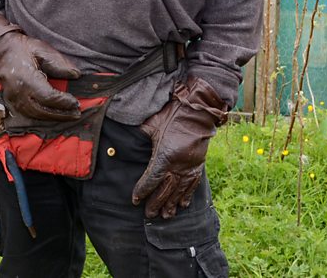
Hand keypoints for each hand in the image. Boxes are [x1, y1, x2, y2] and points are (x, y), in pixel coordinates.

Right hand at [0, 13, 80, 121]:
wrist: (0, 50)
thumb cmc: (22, 48)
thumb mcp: (42, 50)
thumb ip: (59, 63)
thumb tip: (76, 75)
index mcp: (26, 79)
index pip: (48, 97)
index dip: (63, 102)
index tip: (76, 102)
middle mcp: (18, 92)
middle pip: (43, 111)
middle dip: (61, 114)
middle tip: (76, 113)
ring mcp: (13, 99)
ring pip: (36, 115)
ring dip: (53, 117)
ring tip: (68, 115)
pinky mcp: (12, 102)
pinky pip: (29, 114)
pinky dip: (43, 117)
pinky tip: (53, 114)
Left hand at [132, 76, 226, 218]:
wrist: (197, 110)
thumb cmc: (172, 114)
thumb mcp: (152, 124)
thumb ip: (141, 134)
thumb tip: (127, 137)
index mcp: (164, 155)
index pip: (151, 179)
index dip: (142, 191)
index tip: (135, 199)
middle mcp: (177, 165)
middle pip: (165, 190)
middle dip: (156, 203)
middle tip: (149, 214)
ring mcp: (189, 166)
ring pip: (179, 191)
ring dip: (171, 204)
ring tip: (166, 216)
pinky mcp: (198, 164)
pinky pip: (192, 184)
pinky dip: (188, 195)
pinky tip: (183, 205)